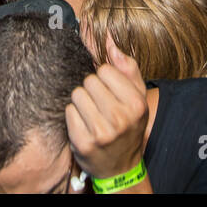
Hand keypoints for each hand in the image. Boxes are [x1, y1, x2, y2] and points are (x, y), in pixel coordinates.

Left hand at [66, 38, 148, 179]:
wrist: (120, 167)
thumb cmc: (128, 125)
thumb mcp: (137, 97)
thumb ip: (127, 67)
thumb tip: (109, 39)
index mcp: (136, 103)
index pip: (105, 71)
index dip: (105, 79)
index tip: (110, 91)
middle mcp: (120, 118)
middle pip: (89, 82)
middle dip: (92, 90)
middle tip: (100, 105)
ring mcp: (101, 132)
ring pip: (76, 95)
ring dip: (81, 102)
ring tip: (92, 115)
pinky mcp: (82, 142)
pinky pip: (68, 112)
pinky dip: (74, 117)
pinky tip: (84, 125)